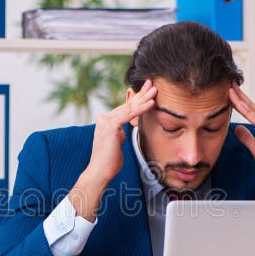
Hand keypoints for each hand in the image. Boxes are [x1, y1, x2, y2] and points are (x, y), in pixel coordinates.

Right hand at [68, 80, 155, 220]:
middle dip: (141, 94)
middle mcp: (104, 119)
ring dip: (144, 98)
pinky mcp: (111, 127)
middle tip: (151, 83)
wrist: (99, 172)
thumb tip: (122, 132)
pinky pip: (129, 115)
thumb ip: (118, 135)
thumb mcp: (116, 144)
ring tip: (155, 90)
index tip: (146, 91)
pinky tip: (151, 103)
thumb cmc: (109, 162)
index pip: (124, 108)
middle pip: (127, 104)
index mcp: (106, 122)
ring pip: (129, 107)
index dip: (136, 99)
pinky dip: (141, 109)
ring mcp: (106, 122)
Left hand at [229, 84, 254, 200]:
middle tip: (228, 83)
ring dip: (242, 100)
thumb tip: (237, 128)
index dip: (240, 100)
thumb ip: (247, 138)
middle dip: (240, 95)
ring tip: (231, 91)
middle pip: (252, 106)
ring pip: (254, 111)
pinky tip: (240, 106)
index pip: (250, 110)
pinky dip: (249, 113)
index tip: (228, 91)